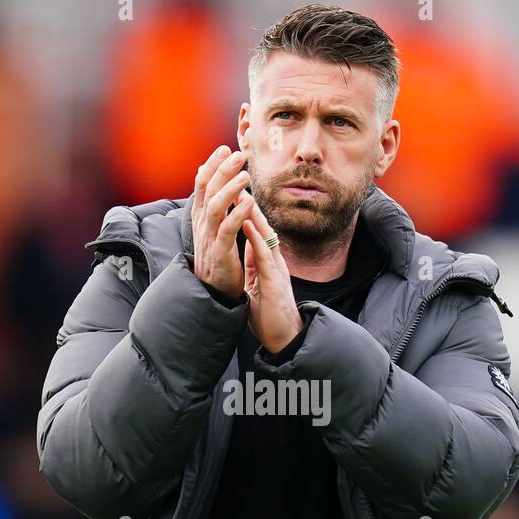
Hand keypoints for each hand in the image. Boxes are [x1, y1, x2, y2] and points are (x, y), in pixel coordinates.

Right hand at [190, 146, 252, 297]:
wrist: (213, 289)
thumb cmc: (218, 256)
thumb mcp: (213, 228)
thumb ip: (215, 206)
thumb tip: (217, 182)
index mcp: (201, 216)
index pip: (202, 184)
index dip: (212, 165)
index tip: (224, 149)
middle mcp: (202, 224)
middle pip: (209, 190)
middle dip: (222, 169)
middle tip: (238, 153)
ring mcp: (209, 237)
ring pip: (216, 206)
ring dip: (230, 188)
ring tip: (245, 173)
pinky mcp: (220, 252)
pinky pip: (227, 229)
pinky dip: (237, 213)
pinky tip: (249, 201)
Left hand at [241, 205, 304, 354]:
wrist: (285, 338)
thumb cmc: (270, 314)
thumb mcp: (258, 284)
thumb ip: (254, 265)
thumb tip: (248, 249)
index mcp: (267, 262)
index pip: (256, 230)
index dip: (245, 210)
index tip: (233, 191)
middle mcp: (274, 261)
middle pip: (261, 225)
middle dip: (249, 203)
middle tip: (237, 180)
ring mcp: (276, 269)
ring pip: (265, 235)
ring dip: (254, 212)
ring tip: (242, 191)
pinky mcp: (274, 282)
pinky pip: (265, 255)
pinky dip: (257, 238)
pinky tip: (249, 223)